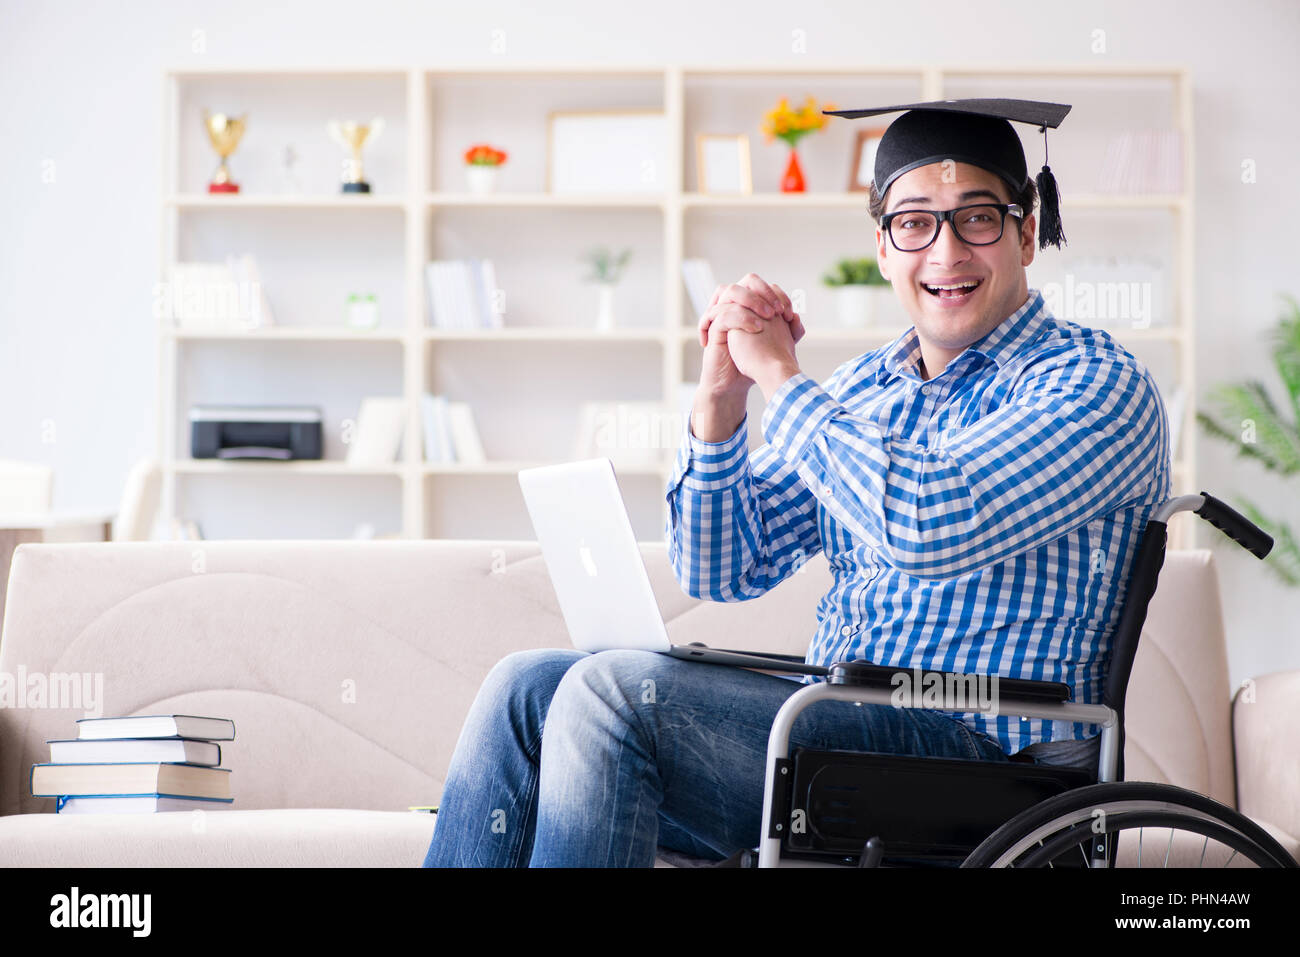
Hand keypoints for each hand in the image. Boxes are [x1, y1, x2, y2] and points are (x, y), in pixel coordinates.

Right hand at [696, 274, 804, 398]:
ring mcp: (721, 315)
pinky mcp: (713, 329)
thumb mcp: (775, 346)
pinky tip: (757, 329)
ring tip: (768, 317)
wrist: (735, 383)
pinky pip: (723, 314)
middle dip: (765, 292)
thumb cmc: (753, 363)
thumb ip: (788, 332)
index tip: (789, 315)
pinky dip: (741, 317)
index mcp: (748, 306)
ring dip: (752, 300)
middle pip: (747, 280)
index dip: (779, 295)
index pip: (764, 286)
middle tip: (778, 311)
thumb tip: (797, 318)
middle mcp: (734, 306)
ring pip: (731, 291)